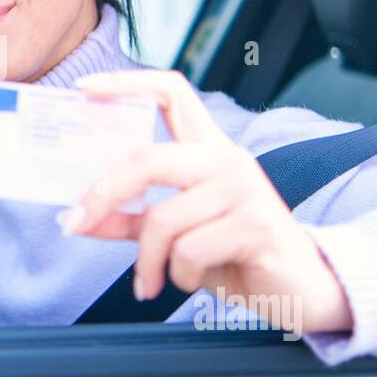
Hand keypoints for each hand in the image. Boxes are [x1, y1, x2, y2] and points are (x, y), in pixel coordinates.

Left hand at [60, 69, 352, 334]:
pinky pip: (187, 251)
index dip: (126, 84)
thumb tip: (79, 218)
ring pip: (162, 219)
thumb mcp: (177, 235)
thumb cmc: (237, 256)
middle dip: (101, 194)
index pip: (171, 93)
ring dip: (147, 261)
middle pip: (147, 159)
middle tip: (75, 223)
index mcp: (209, 150)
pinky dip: (177, 276)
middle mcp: (228, 160)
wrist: (302, 292)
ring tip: (154, 281)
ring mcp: (244, 189)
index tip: (84, 89)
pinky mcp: (255, 225)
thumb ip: (132, 220)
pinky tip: (191, 282)